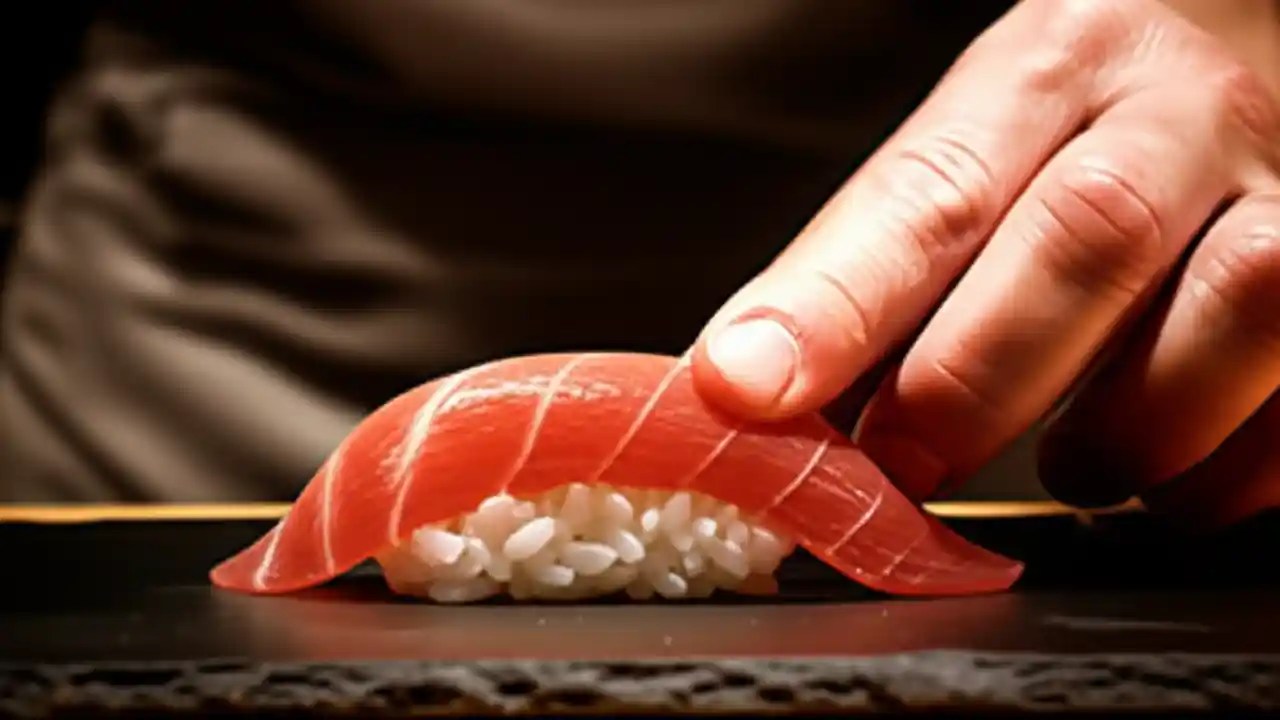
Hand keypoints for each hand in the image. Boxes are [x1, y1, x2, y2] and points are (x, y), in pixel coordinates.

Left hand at [689, 0, 1279, 528]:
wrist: (1259, 66)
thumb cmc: (1090, 126)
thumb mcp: (976, 151)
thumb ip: (873, 266)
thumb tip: (755, 389)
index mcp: (1053, 68)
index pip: (933, 188)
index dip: (834, 302)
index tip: (745, 389)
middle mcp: (1186, 111)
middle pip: (1083, 239)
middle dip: (968, 384)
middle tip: (900, 464)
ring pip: (1228, 317)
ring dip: (1118, 435)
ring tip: (1068, 465)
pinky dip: (1212, 474)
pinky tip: (1161, 467)